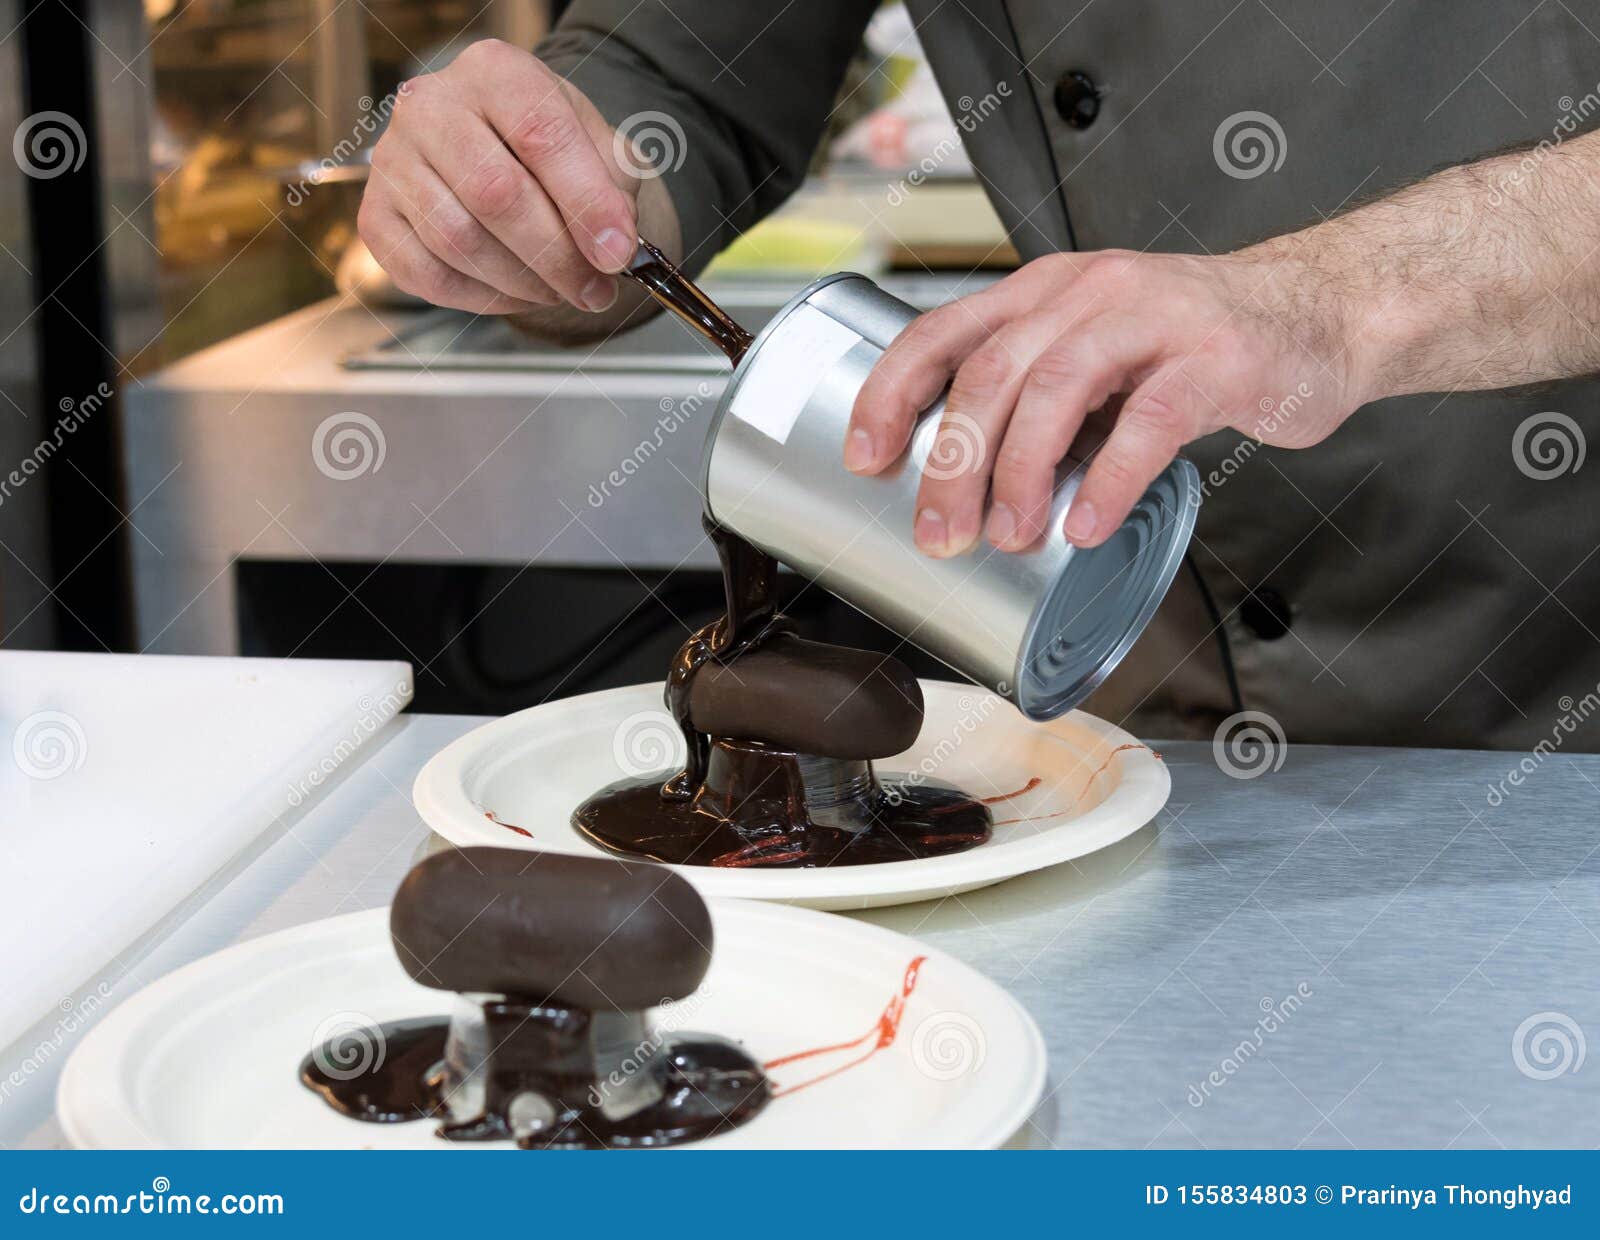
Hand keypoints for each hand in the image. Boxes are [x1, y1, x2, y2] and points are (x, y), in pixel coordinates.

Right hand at [357, 39, 638, 314]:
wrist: (489, 144)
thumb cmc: (544, 145)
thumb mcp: (595, 145)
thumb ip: (613, 187)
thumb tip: (613, 246)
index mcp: (494, 72)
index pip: (541, 134)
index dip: (585, 203)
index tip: (617, 254)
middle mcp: (430, 106)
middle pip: (495, 193)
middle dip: (556, 257)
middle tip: (595, 291)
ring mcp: (393, 161)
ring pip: (459, 240)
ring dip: (522, 283)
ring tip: (560, 290)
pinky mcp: (376, 216)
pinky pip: (429, 274)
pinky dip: (483, 298)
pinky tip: (517, 293)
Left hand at [845, 248, 1369, 552]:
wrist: (1321, 314)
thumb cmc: (1195, 348)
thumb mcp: (1097, 353)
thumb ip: (1037, 400)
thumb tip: (963, 491)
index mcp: (1045, 292)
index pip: (941, 331)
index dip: (891, 393)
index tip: (864, 458)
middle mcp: (1089, 292)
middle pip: (991, 372)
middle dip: (952, 460)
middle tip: (939, 534)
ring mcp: (1154, 318)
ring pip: (1057, 387)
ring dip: (1019, 470)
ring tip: (1007, 535)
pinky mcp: (1216, 359)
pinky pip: (1150, 419)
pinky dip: (1110, 477)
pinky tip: (1088, 525)